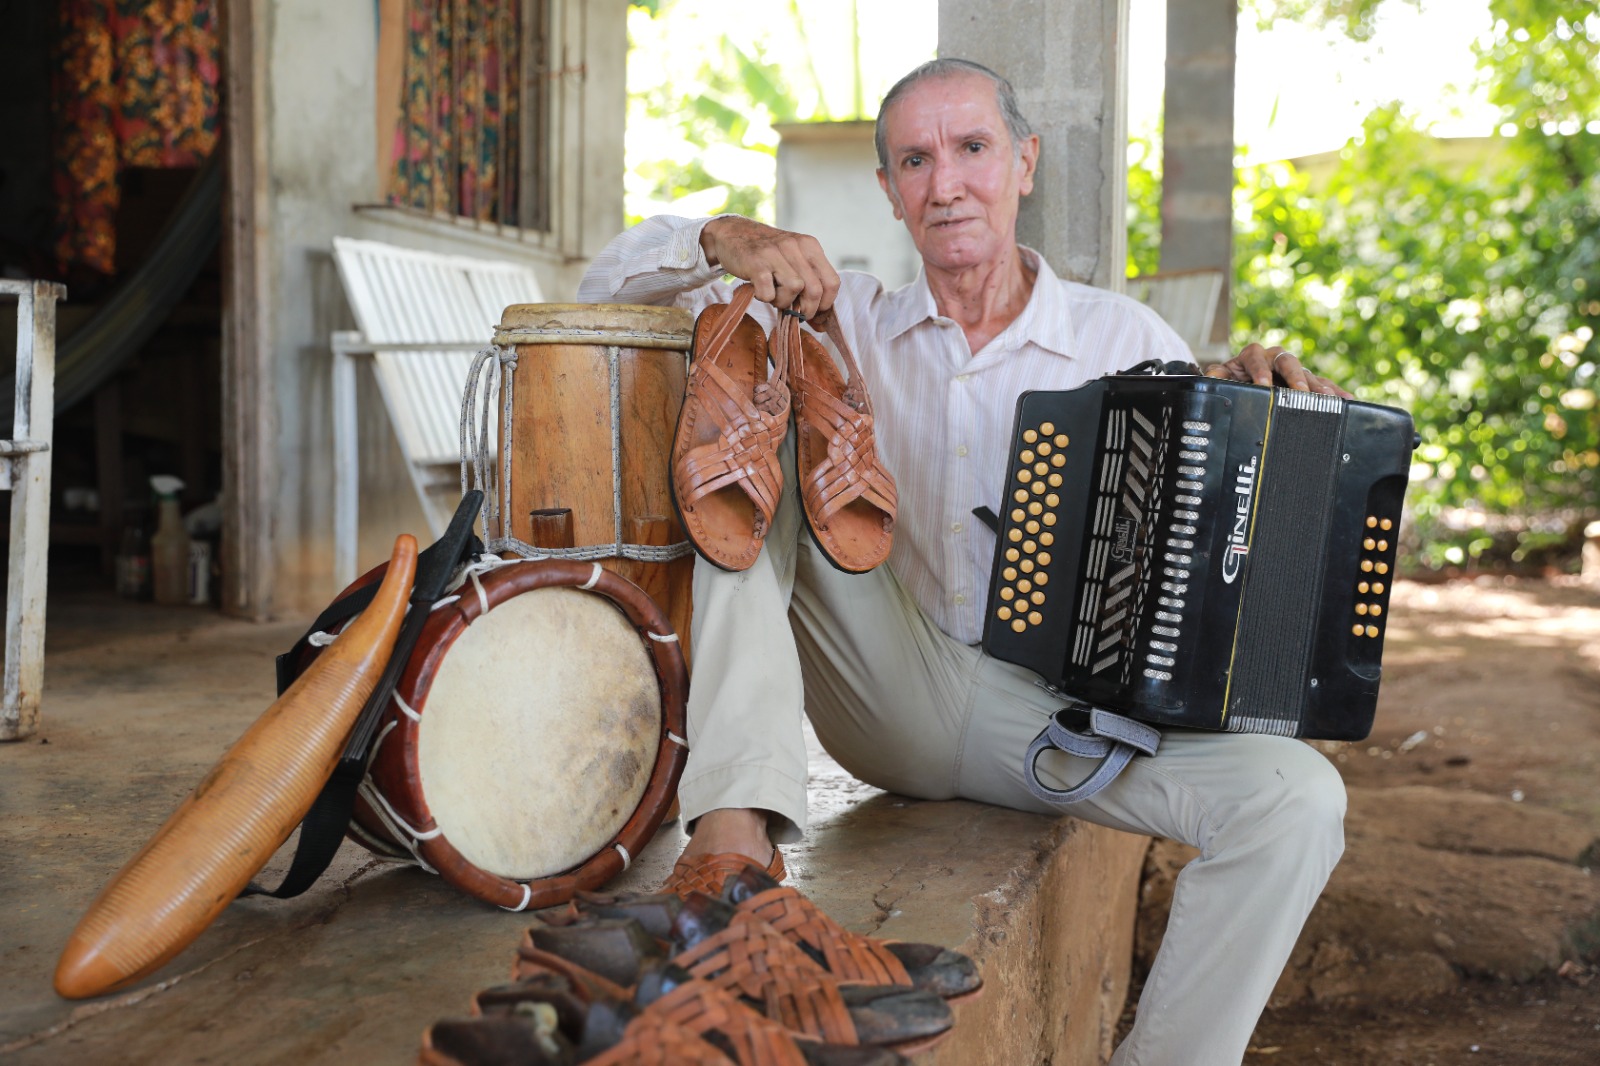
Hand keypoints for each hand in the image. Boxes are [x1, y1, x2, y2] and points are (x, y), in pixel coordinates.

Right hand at [700, 216, 840, 320]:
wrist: (733, 233)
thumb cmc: (767, 254)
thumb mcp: (793, 260)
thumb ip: (809, 285)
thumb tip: (821, 322)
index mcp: (810, 246)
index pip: (832, 282)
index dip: (826, 305)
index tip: (815, 314)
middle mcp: (795, 246)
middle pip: (815, 290)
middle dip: (806, 310)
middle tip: (794, 312)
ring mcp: (775, 253)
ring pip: (794, 289)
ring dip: (784, 302)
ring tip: (774, 295)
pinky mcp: (756, 262)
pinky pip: (768, 292)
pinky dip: (765, 298)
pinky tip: (761, 290)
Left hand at [1203, 343, 1352, 398]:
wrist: (1241, 380)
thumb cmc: (1231, 378)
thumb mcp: (1221, 377)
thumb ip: (1216, 376)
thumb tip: (1209, 377)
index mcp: (1253, 355)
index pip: (1256, 358)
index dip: (1259, 370)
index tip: (1264, 384)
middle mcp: (1275, 358)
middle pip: (1288, 362)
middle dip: (1295, 377)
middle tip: (1301, 391)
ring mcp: (1292, 369)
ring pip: (1308, 374)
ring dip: (1318, 386)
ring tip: (1330, 399)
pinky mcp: (1305, 381)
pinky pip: (1322, 385)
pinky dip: (1334, 392)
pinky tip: (1348, 400)